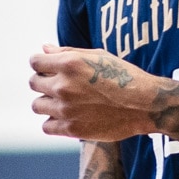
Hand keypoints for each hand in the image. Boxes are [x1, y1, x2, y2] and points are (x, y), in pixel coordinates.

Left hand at [30, 45, 158, 141]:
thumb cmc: (123, 76)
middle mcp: (64, 86)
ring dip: (47, 102)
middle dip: (44, 81)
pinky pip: (46, 126)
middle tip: (61, 85)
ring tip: (65, 102)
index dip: (41, 64)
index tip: (50, 68)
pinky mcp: (71, 129)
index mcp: (70, 63)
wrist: (145, 105)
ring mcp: (66, 109)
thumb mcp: (98, 56)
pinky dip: (54, 122)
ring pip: (37, 105)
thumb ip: (67, 52)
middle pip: (34, 83)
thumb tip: (44, 49)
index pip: (35, 62)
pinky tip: (68, 116)